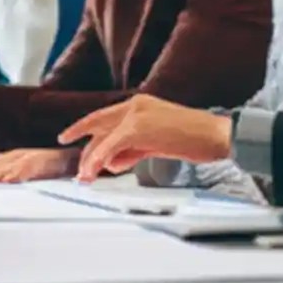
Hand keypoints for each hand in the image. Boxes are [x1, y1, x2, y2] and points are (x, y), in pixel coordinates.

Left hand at [0, 148, 79, 183]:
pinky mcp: (38, 165)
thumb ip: (12, 172)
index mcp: (14, 156)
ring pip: (6, 167)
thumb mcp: (26, 167)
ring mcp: (28, 159)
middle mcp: (18, 155)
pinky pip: (24, 171)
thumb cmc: (49, 166)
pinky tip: (5, 182)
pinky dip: (14, 176)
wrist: (70, 159)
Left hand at [58, 95, 232, 181]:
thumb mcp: (155, 142)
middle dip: (86, 152)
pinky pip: (110, 146)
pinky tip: (94, 172)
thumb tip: (112, 160)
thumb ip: (132, 148)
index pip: (103, 115)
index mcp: (139, 105)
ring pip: (102, 138)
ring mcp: (136, 114)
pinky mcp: (138, 127)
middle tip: (81, 173)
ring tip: (87, 178)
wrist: (216, 135)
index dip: (82, 126)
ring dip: (92, 161)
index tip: (66, 136)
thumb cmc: (193, 140)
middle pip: (98, 126)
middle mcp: (134, 105)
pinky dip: (100, 160)